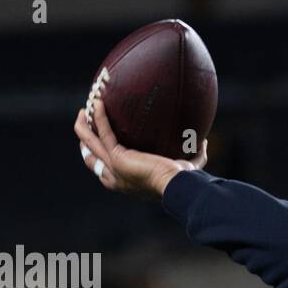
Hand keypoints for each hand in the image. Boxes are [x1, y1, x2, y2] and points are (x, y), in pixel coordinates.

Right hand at [73, 98, 207, 197]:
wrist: (177, 185)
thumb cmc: (183, 181)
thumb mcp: (185, 169)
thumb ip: (193, 157)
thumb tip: (203, 142)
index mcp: (126, 182)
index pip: (105, 170)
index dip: (99, 155)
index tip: (100, 140)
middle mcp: (115, 177)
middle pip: (90, 157)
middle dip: (85, 140)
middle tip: (85, 123)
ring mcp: (113, 168)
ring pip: (89, 143)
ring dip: (84, 126)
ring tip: (84, 110)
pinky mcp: (117, 157)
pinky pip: (103, 132)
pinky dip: (100, 116)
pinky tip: (99, 102)